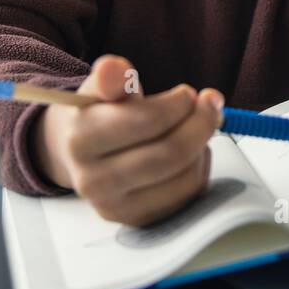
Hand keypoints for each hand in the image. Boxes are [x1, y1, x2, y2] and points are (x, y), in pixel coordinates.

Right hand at [31, 55, 223, 227]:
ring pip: (185, 176)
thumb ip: (109, 77)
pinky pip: (188, 195)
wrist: (78, 155)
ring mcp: (115, 207)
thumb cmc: (97, 115)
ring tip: (193, 126)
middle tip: (210, 104)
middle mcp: (93, 181)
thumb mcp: (98, 89)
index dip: (178, 104)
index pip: (145, 121)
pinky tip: (190, 152)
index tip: (189, 93)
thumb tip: (114, 67)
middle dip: (201, 123)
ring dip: (202, 145)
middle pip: (169, 154)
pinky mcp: (137, 220)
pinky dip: (199, 167)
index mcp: (80, 141)